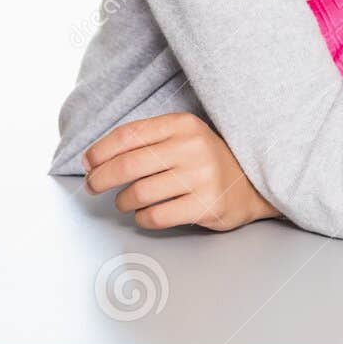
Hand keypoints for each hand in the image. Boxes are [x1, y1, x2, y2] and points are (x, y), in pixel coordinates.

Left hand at [82, 112, 280, 231]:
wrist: (255, 183)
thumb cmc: (208, 160)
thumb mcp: (184, 137)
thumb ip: (147, 141)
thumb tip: (94, 160)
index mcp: (183, 125)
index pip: (128, 135)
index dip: (100, 151)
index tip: (88, 163)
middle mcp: (192, 148)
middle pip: (127, 166)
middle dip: (100, 179)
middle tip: (92, 186)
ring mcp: (200, 177)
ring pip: (138, 194)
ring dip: (124, 201)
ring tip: (127, 200)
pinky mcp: (204, 205)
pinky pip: (155, 217)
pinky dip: (142, 218)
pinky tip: (147, 213)